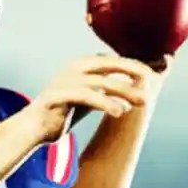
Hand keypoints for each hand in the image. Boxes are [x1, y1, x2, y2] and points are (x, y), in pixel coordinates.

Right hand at [19, 54, 157, 143]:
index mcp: (82, 64)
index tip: (153, 75)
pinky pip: (88, 97)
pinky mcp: (60, 95)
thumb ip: (106, 90)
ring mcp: (66, 79)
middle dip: (133, 72)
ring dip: (125, 91)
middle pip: (111, 64)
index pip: (114, 59)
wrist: (34, 127)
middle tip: (152, 83)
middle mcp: (74, 67)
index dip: (134, 65)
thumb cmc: (62, 112)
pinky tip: (121, 112)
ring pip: (102, 81)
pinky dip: (106, 103)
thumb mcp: (89, 97)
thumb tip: (133, 90)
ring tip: (143, 102)